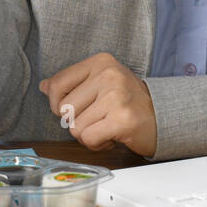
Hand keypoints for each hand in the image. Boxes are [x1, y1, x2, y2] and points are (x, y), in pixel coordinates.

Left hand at [38, 52, 156, 156]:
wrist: (162, 115)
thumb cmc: (127, 100)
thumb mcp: (101, 82)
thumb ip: (73, 83)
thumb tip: (44, 86)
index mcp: (100, 62)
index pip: (58, 84)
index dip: (58, 104)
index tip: (73, 108)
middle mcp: (108, 75)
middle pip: (65, 109)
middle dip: (76, 122)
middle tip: (97, 119)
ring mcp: (116, 96)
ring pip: (76, 127)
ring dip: (88, 135)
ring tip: (106, 126)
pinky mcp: (122, 119)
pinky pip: (89, 138)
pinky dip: (97, 144)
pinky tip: (112, 136)